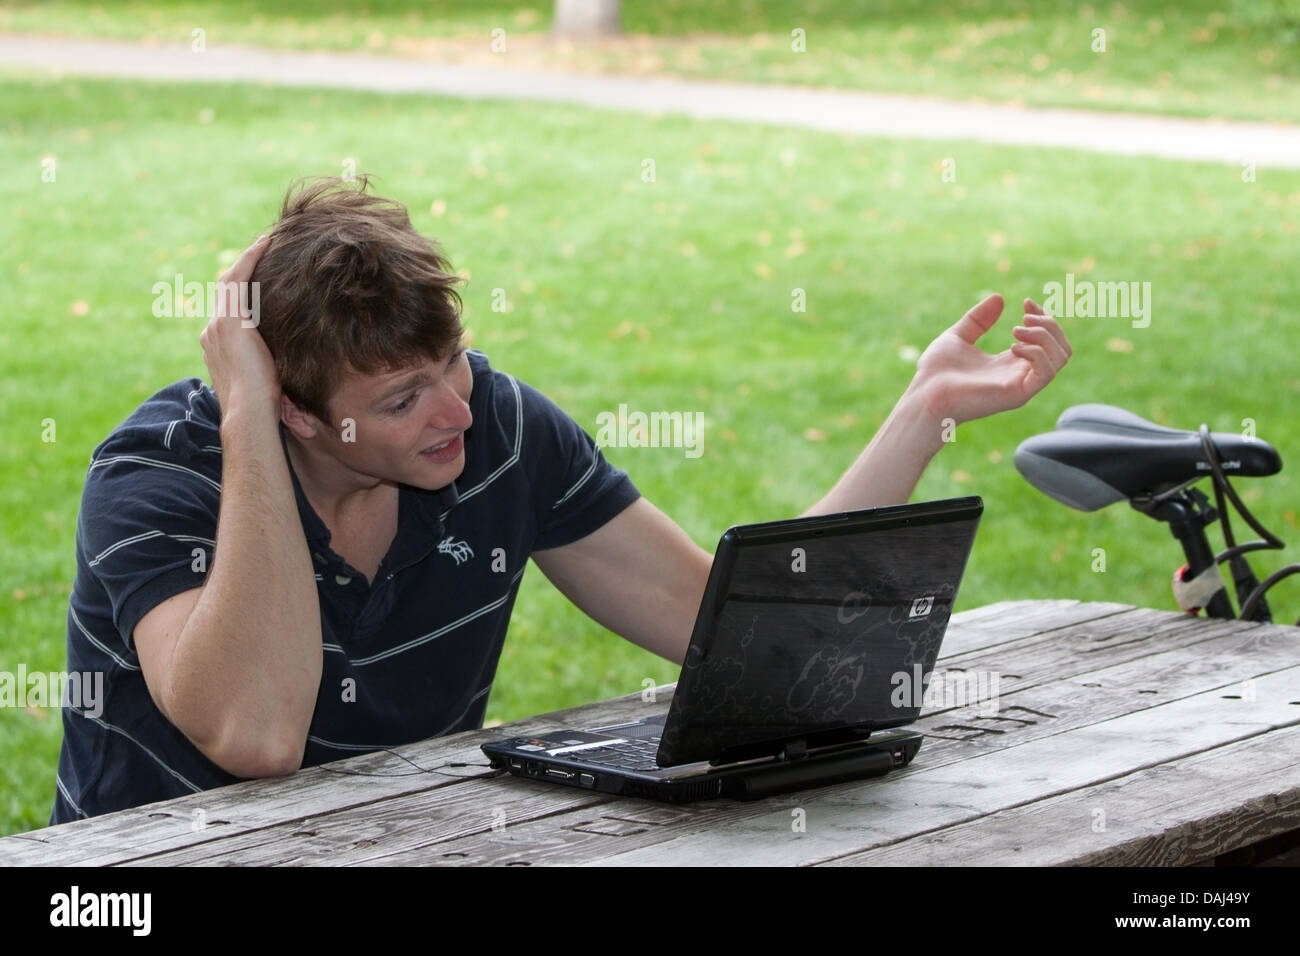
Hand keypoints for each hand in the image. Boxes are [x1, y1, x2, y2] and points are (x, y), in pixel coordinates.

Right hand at [199, 235, 279, 421]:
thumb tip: (291, 367)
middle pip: (225, 292)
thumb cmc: (263, 405)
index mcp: (217, 346)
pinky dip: (249, 259)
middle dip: (241, 270)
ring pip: (229, 281)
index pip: (227, 310)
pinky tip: (264, 244)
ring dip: (246, 259)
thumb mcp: (265, 379)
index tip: (256, 281)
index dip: (240, 293)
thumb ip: (270, 365)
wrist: (249, 412)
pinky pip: (238, 278)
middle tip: (259, 251)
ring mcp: (218, 324)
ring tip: (263, 243)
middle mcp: (212, 331)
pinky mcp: (230, 320)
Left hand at [907, 293, 1070, 426]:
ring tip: (1017, 330)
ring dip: (1045, 335)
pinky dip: (1037, 352)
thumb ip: (978, 320)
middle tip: (1024, 317)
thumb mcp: (958, 336)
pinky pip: (1047, 372)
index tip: (1026, 302)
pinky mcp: (1017, 394)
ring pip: (1061, 357)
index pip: (1047, 340)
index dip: (1044, 317)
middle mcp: (1020, 374)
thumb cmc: (935, 373)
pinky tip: (1013, 346)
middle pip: (1062, 348)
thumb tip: (999, 298)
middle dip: (1049, 324)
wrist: (923, 396)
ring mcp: (1021, 386)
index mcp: (1010, 363)